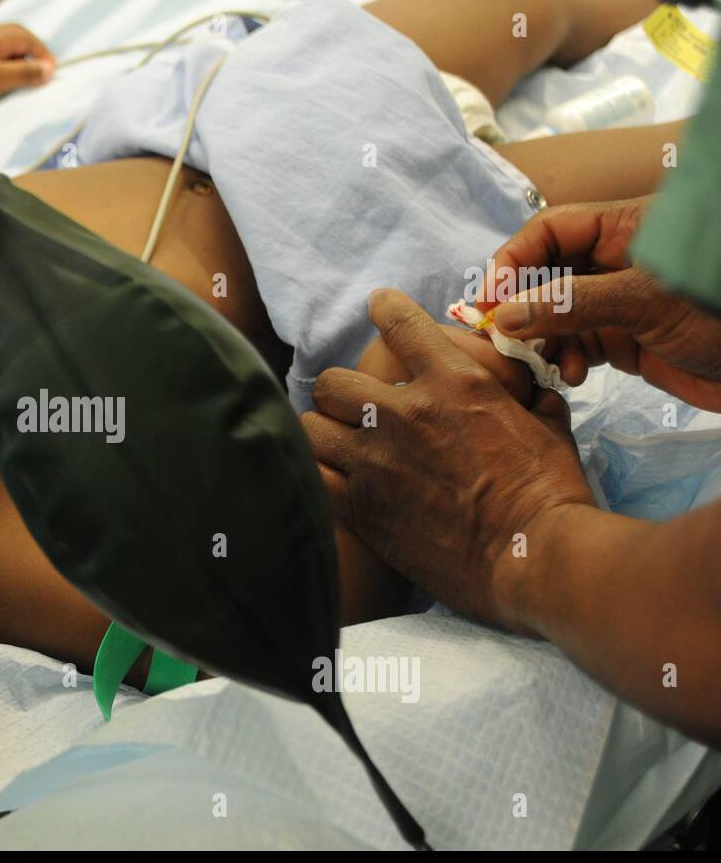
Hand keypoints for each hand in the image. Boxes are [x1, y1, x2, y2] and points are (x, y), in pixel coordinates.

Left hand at [0, 23, 55, 114]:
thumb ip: (25, 73)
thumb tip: (48, 70)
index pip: (28, 38)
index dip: (42, 54)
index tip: (50, 72)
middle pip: (17, 41)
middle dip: (32, 56)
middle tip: (39, 76)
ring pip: (5, 50)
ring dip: (17, 63)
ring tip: (21, 82)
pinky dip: (3, 68)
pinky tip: (0, 83)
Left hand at [303, 290, 594, 632]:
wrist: (535, 557)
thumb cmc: (552, 493)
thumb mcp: (549, 429)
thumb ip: (530, 401)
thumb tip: (533, 391)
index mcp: (453, 382)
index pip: (400, 324)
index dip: (384, 307)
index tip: (378, 304)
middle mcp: (404, 413)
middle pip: (332, 383)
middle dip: (339, 395)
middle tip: (352, 410)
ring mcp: (375, 460)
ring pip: (310, 428)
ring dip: (321, 435)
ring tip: (335, 448)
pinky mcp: (361, 507)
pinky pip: (312, 477)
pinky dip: (316, 477)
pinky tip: (331, 482)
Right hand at [478, 198, 720, 409]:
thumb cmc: (719, 313)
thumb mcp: (644, 301)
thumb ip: (572, 304)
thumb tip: (504, 314)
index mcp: (623, 229)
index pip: (549, 230)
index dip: (513, 260)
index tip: (488, 299)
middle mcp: (615, 262)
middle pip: (545, 272)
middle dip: (521, 304)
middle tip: (499, 337)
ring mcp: (618, 302)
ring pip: (555, 313)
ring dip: (542, 339)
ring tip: (546, 363)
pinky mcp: (625, 340)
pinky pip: (576, 344)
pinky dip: (565, 359)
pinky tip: (572, 376)